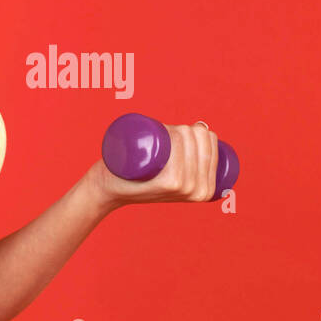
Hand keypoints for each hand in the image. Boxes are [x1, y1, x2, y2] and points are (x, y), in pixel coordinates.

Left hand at [86, 121, 219, 209]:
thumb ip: (184, 163)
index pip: (210, 141)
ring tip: (161, 141)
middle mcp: (199, 189)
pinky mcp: (170, 181)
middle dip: (183, 129)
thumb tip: (200, 129)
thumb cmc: (139, 178)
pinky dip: (176, 137)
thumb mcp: (167, 177)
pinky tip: (168, 138)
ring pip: (188, 137)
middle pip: (199, 138)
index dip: (194, 130)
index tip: (175, 137)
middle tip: (162, 140)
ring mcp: (185, 186)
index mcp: (206, 190)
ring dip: (176, 130)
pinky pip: (181, 147)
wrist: (111, 187)